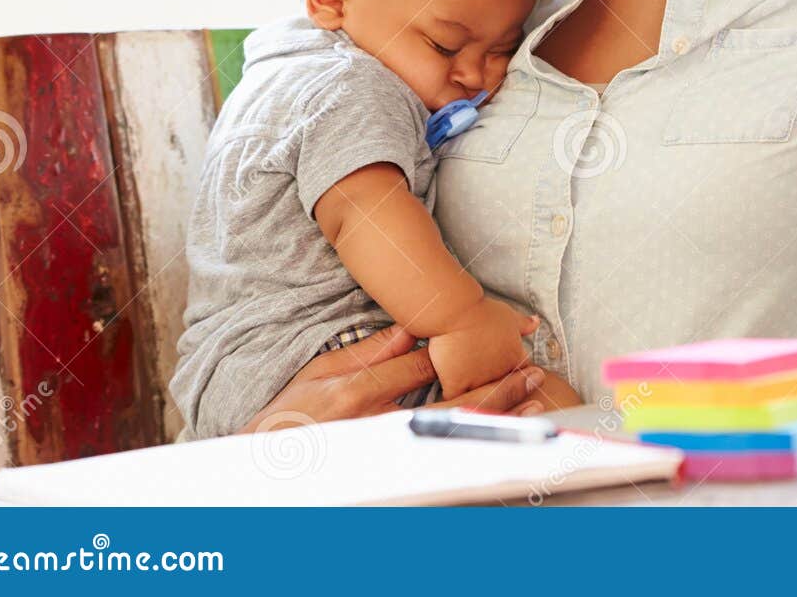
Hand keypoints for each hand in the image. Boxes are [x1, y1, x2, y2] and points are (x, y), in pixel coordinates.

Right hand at [239, 323, 546, 432]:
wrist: (265, 462)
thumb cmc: (290, 415)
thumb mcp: (319, 372)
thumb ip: (366, 352)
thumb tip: (407, 331)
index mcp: (357, 394)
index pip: (421, 368)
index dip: (461, 353)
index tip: (495, 341)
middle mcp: (376, 423)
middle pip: (448, 403)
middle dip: (495, 387)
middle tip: (531, 373)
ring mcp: (385, 449)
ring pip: (452, 432)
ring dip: (494, 414)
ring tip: (530, 400)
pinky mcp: (389, 466)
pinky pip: (441, 451)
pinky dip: (474, 440)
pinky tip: (501, 431)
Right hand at [427, 300, 538, 398]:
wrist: (456, 311)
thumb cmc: (481, 310)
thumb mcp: (508, 315)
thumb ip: (523, 324)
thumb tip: (536, 322)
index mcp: (515, 359)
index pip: (520, 377)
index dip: (509, 375)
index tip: (497, 367)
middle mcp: (500, 374)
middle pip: (498, 389)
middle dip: (491, 385)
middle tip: (477, 374)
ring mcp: (479, 381)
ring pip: (477, 397)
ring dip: (472, 392)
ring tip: (464, 384)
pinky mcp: (457, 384)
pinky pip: (455, 399)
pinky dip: (452, 396)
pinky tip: (448, 389)